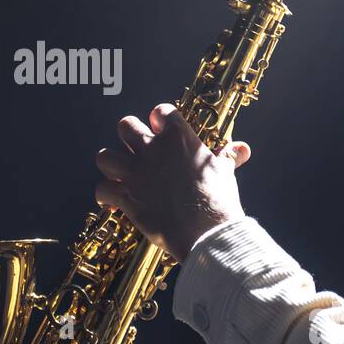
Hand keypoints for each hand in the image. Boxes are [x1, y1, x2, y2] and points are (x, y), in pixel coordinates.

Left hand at [94, 102, 250, 261]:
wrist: (206, 231)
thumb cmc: (218, 200)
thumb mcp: (225, 173)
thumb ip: (227, 157)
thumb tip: (241, 149)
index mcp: (179, 138)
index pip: (161, 112)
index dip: (159, 119)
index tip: (161, 129)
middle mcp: (153, 150)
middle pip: (126, 126)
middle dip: (129, 136)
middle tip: (137, 151)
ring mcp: (137, 172)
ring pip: (105, 156)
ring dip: (110, 165)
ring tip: (119, 173)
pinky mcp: (127, 196)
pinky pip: (102, 189)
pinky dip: (105, 196)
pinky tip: (112, 202)